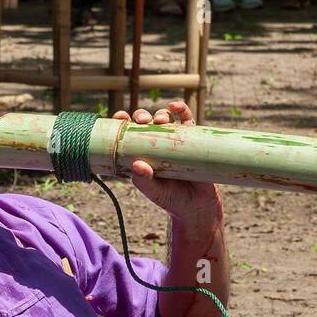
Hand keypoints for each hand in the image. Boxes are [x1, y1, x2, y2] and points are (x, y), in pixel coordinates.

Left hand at [111, 101, 220, 227]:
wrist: (197, 208)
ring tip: (160, 120)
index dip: (123, 124)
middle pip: (146, 123)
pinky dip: (181, 110)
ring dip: (160, 114)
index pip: (129, 135)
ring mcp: (174, 141)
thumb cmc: (171, 200)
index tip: (120, 118)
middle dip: (142, 116)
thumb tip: (137, 164)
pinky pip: (187, 121)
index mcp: (142, 154)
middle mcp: (157, 145)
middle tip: (142, 121)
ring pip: (165, 119)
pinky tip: (175, 107)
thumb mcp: (154, 192)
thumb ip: (143, 181)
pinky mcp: (192, 140)